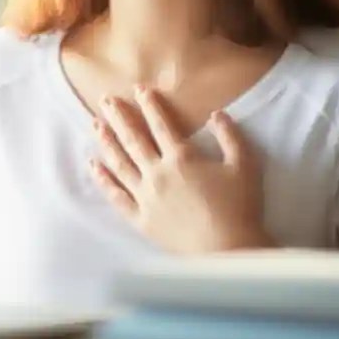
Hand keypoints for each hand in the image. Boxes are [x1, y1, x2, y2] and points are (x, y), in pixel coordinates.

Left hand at [88, 85, 273, 253]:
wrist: (228, 249)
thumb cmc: (239, 208)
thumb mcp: (244, 166)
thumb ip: (231, 137)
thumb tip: (217, 114)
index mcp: (181, 159)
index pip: (161, 125)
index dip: (149, 105)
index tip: (138, 89)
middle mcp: (157, 173)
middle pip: (133, 139)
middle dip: (119, 117)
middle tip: (105, 100)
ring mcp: (145, 196)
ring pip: (119, 163)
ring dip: (106, 142)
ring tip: (94, 124)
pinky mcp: (140, 218)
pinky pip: (116, 196)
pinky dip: (103, 180)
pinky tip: (93, 165)